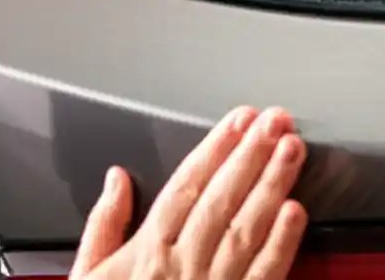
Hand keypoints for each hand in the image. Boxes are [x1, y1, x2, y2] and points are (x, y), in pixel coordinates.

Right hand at [73, 107, 308, 279]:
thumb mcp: (88, 278)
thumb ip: (103, 224)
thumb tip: (116, 178)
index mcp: (148, 253)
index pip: (186, 187)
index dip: (215, 149)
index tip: (240, 120)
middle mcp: (181, 267)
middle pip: (220, 200)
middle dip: (250, 156)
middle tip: (276, 121)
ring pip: (245, 230)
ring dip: (272, 186)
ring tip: (292, 151)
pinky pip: (263, 276)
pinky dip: (281, 244)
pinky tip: (296, 213)